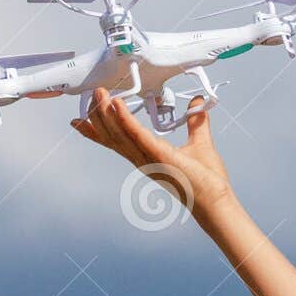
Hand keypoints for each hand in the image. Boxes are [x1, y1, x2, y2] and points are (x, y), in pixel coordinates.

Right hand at [70, 87, 235, 218]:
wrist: (215, 200)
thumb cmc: (207, 180)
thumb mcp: (199, 142)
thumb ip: (196, 121)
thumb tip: (198, 101)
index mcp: (147, 156)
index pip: (117, 141)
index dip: (97, 131)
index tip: (80, 121)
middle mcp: (142, 159)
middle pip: (113, 136)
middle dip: (98, 116)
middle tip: (89, 97)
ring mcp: (149, 158)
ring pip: (120, 134)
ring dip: (107, 114)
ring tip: (98, 95)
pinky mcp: (159, 156)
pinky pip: (138, 135)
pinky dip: (126, 119)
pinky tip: (117, 105)